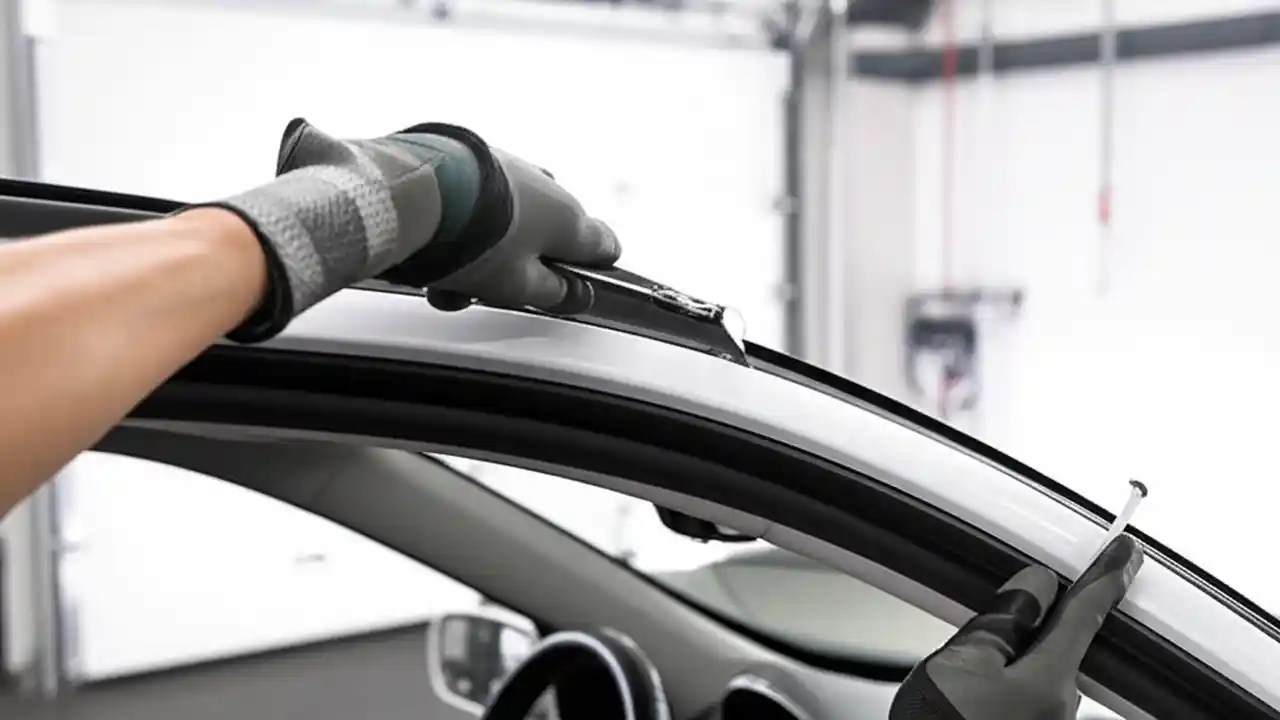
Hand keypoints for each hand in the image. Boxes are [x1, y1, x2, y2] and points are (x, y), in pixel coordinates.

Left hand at [208, 119, 617, 341]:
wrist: (417, 190)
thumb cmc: (475, 241)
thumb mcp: (518, 286)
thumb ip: (554, 293)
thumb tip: (578, 295)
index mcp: (568, 217)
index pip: (601, 244)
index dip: (592, 270)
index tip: (576, 287)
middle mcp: (544, 185)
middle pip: (544, 237)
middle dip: (519, 268)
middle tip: (489, 293)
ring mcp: (507, 168)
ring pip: (504, 225)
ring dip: (481, 257)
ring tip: (445, 282)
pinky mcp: (470, 159)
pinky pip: (475, 205)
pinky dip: (459, 231)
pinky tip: (430, 252)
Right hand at [890, 535, 1143, 719]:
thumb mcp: (958, 664)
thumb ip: (1001, 621)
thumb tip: (1034, 586)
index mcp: (1049, 679)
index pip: (1087, 613)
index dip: (1108, 576)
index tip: (1127, 552)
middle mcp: (1060, 706)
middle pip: (1060, 644)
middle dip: (1039, 622)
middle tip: (1011, 610)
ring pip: (1039, 670)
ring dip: (1013, 656)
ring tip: (968, 661)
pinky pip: (1025, 694)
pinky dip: (1005, 679)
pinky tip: (973, 686)